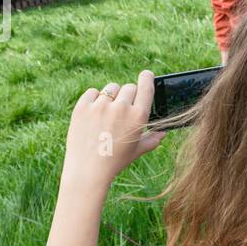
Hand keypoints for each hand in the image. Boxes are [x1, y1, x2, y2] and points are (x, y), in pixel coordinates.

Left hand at [64, 71, 165, 185]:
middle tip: (121, 112)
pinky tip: (93, 115)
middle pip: (128, 88)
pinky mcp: (83, 106)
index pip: (146, 87)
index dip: (146, 78)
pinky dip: (93, 99)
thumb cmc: (114, 161)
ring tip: (106, 116)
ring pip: (110, 88)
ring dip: (111, 97)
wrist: (87, 171)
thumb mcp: (136, 151)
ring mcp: (100, 106)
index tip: (145, 74)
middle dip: (127, 97)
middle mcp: (121, 108)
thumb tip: (163, 133)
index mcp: (138, 117)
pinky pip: (92, 92)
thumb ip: (151, 140)